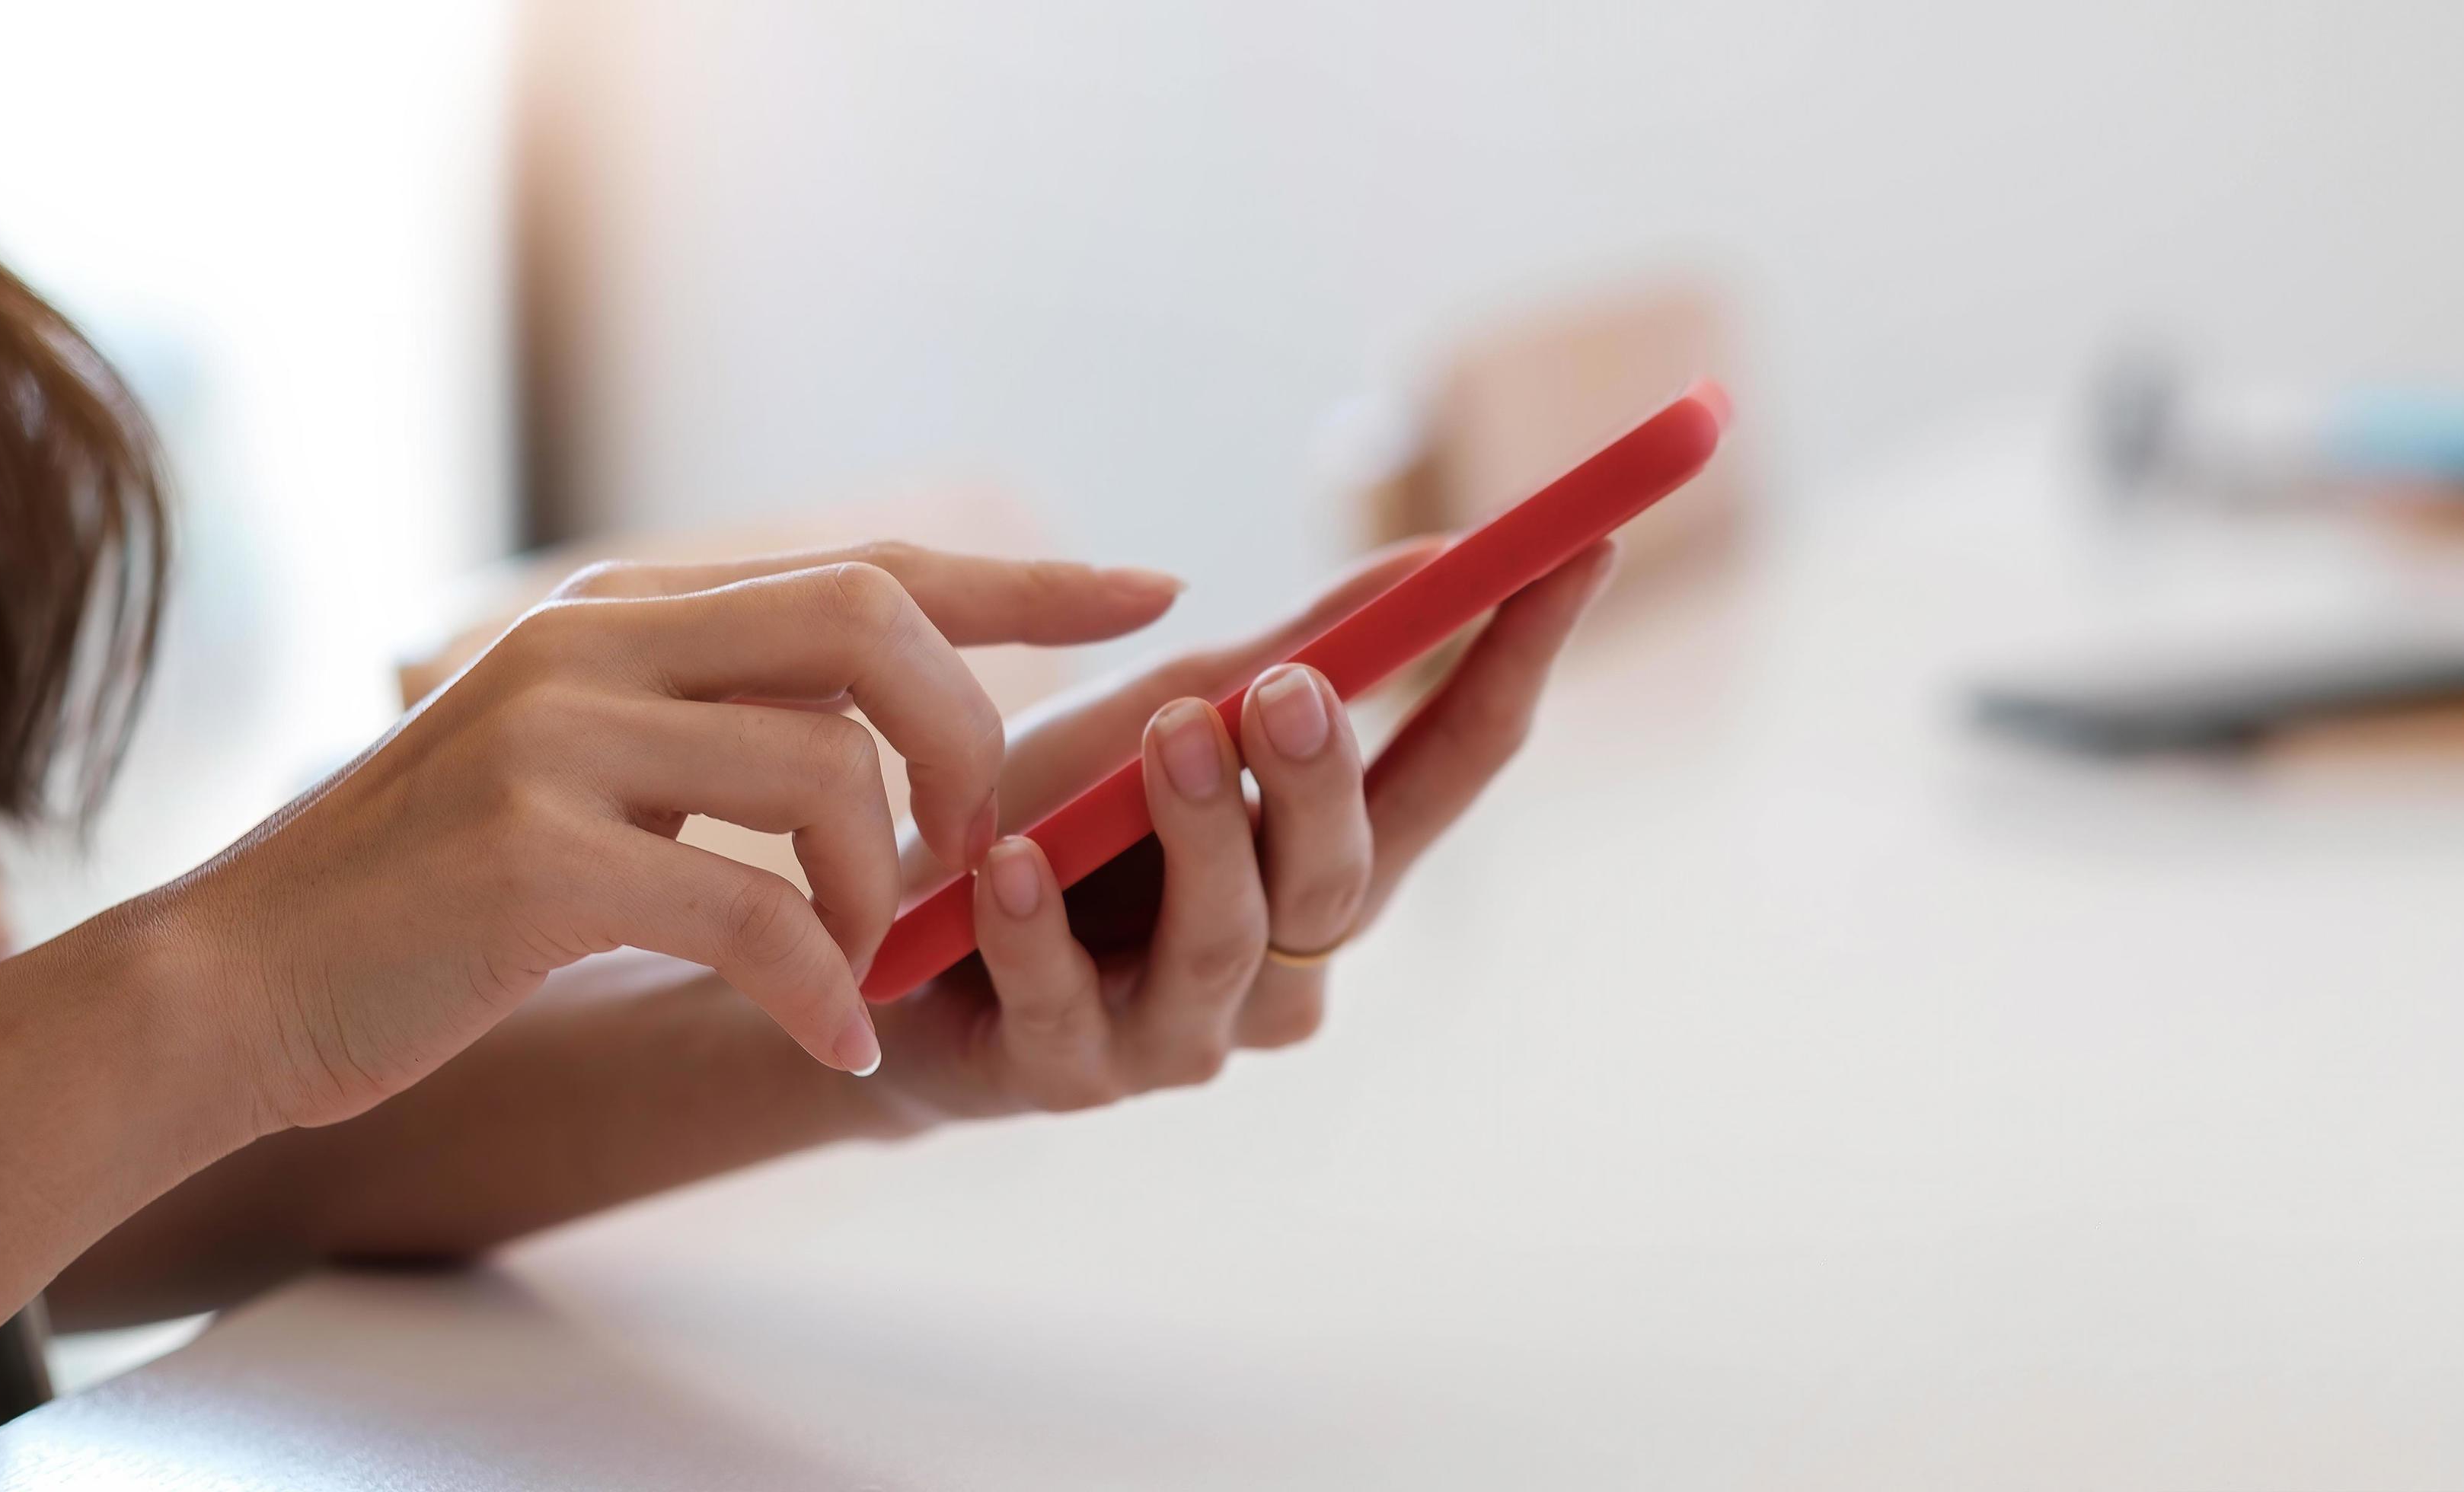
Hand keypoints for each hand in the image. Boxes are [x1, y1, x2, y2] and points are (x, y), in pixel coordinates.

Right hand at [151, 545, 1177, 1130]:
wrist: (237, 984)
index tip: (1151, 595)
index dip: (1025, 586)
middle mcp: (596, 646)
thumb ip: (715, 736)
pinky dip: (818, 985)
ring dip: (876, 888)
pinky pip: (748, 910)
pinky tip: (830, 1038)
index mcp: (625, 619)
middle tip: (958, 849)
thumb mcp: (583, 779)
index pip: (869, 565)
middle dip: (964, 736)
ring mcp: (557, 737)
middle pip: (871, 621)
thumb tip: (885, 757)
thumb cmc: (431, 902)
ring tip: (851, 962)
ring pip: (825, 767)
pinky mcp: (531, 854)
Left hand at [851, 540, 1615, 1130]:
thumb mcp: (1170, 710)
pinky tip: (1010, 861)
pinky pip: (1067, 1001)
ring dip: (1201, 835)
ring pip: (1226, 942)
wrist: (888, 946)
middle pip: (1345, 875)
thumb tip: (1440, 553)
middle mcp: (1282, 962)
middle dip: (1326, 780)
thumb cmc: (1052, 816)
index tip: (1575, 551)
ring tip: (1168, 738)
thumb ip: (1303, 649)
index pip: (1452, 761)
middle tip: (1294, 686)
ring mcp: (1182, 1033)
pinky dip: (1037, 926)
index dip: (1517, 661)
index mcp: (1328, 865)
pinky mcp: (1066, 1077)